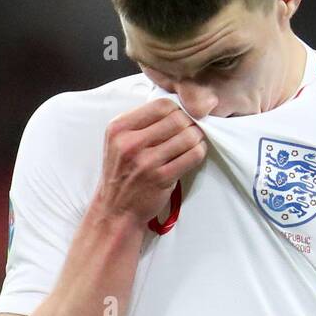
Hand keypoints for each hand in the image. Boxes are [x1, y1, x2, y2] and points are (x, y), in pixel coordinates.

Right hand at [95, 98, 206, 223]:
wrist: (116, 210)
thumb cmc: (121, 174)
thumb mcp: (118, 142)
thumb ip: (139, 124)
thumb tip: (174, 108)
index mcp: (119, 128)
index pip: (160, 105)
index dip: (177, 109)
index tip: (181, 117)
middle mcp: (130, 143)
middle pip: (177, 119)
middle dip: (190, 123)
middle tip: (192, 129)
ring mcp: (146, 162)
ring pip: (187, 136)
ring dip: (197, 137)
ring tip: (196, 141)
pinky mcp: (161, 178)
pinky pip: (192, 156)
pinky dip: (199, 152)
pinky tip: (196, 153)